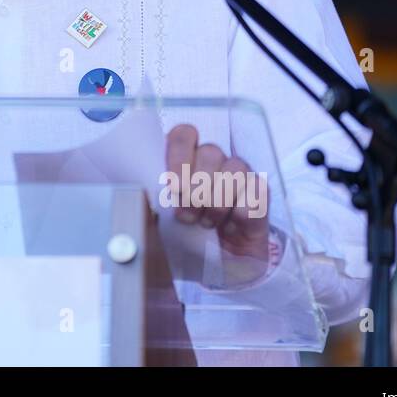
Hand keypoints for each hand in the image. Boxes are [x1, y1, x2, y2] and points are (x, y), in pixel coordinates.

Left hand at [165, 123, 270, 282]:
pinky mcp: (260, 192)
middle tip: (185, 217)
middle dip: (195, 190)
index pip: (184, 134)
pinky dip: (239, 214)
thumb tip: (136, 194)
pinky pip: (254, 193)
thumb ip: (155, 200)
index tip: (172, 185)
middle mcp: (215, 160)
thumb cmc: (190, 235)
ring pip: (233, 171)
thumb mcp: (166, 218)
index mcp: (187, 158)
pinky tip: (231, 227)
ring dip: (217, 204)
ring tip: (206, 224)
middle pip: (210, 152)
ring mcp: (240, 174)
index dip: (178, 155)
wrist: (223, 262)